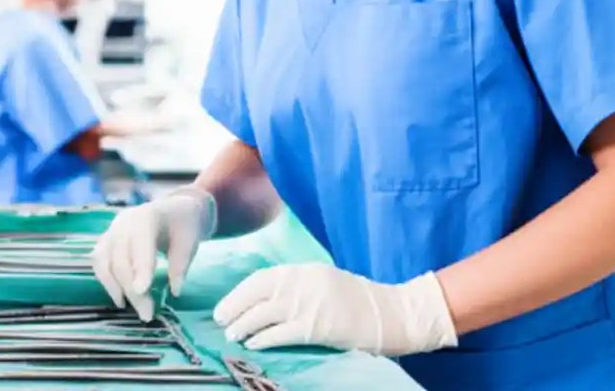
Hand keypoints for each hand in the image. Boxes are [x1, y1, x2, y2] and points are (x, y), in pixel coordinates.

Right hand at [90, 189, 215, 320]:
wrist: (174, 209)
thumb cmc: (184, 226)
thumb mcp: (190, 241)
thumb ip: (181, 264)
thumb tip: (174, 291)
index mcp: (146, 216)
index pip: (140, 244)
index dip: (140, 268)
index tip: (142, 291)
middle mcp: (123, 222)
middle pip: (120, 258)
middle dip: (131, 289)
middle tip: (147, 314)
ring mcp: (111, 230)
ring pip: (103, 261)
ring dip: (114, 287)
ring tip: (129, 307)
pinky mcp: (106, 240)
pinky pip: (99, 262)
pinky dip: (106, 281)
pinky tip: (119, 297)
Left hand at [214, 263, 457, 355]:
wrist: (394, 313)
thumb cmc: (360, 302)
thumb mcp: (326, 283)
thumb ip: (299, 287)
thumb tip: (267, 300)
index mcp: (305, 271)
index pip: (262, 278)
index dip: (240, 292)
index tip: (227, 304)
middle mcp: (303, 284)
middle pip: (257, 293)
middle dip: (234, 306)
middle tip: (220, 320)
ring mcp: (309, 305)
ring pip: (264, 314)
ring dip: (244, 325)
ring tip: (232, 335)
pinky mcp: (317, 327)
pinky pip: (281, 333)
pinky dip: (263, 339)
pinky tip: (254, 344)